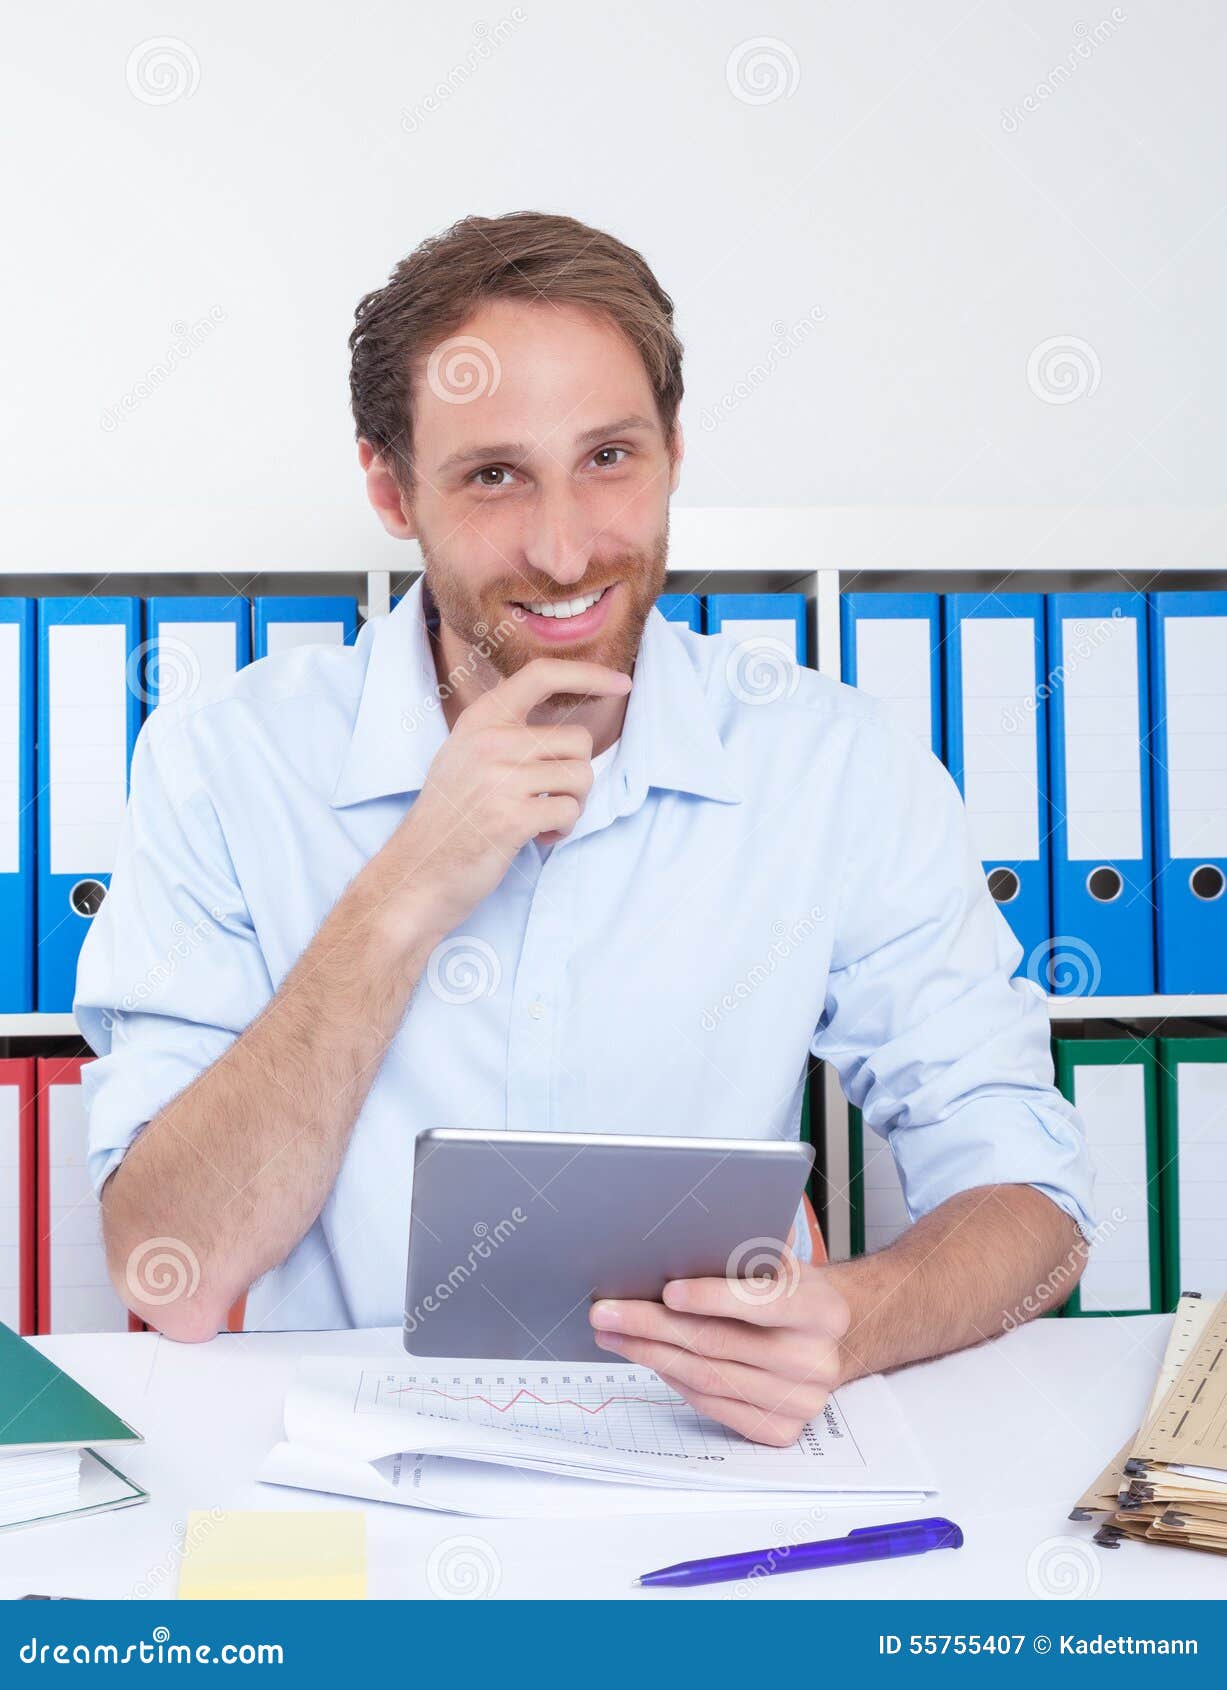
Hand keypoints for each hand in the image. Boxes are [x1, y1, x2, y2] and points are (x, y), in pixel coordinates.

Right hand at [380, 657, 630, 935]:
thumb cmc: (450, 816)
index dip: (587, 673)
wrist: (418, 870)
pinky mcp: (512, 818)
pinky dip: (562, 828)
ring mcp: (500, 779)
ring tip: (540, 818)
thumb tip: (567, 727)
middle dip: (576, 774)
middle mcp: (490, 742)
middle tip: (549, 797)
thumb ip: (504, 732)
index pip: (541, 674)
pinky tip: (537, 836)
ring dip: (571, 804)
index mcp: (481, 720)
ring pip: (581, 777)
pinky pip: (570, 811)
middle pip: (578, 740)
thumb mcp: (464, 754)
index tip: (619, 682)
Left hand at [588, 1252, 851, 1446]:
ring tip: (613, 1333)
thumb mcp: (780, 1261)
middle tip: (607, 1312)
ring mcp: (800, 1402)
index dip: (713, 1297)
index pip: (764, 1303)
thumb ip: (745, 1252)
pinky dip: (674, 1380)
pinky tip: (649, 1357)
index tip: (668, 1291)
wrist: (826, 1340)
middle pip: (720, 1344)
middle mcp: (816, 1361)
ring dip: (651, 1354)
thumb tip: (681, 1241)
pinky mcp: (780, 1430)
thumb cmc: (788, 1291)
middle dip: (654, 1326)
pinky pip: (712, 1405)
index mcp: (823, 1310)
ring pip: (708, 1378)